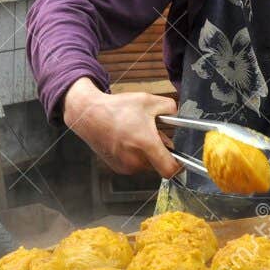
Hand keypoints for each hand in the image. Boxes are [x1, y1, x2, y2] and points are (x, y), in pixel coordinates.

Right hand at [62, 77, 181, 178]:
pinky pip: (135, 165)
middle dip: (160, 152)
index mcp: (146, 144)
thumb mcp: (148, 100)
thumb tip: (177, 114)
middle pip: (159, 164)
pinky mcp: (118, 168)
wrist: (88, 115)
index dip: (179, 167)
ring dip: (147, 153)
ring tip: (137, 135)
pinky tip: (127, 140)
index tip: (181, 160)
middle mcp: (136, 160)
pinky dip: (135, 156)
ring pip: (147, 165)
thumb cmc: (117, 108)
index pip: (170, 169)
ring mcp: (125, 166)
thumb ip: (169, 107)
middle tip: (154, 135)